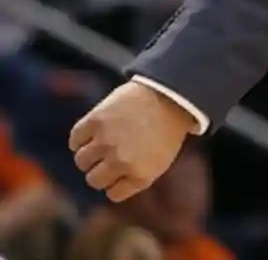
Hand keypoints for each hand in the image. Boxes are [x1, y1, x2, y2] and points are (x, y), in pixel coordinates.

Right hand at [68, 82, 195, 201]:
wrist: (170, 95)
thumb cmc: (166, 130)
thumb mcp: (159, 162)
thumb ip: (134, 178)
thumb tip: (107, 187)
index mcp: (142, 174)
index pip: (113, 194)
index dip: (116, 182)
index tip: (121, 171)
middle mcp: (121, 161)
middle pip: (94, 180)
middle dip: (100, 171)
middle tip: (108, 157)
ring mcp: (106, 141)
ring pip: (82, 161)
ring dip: (89, 155)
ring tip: (101, 143)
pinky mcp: (95, 121)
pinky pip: (75, 140)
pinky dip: (80, 139)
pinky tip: (91, 134)